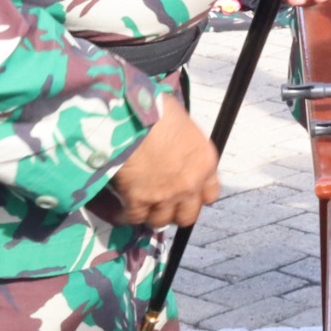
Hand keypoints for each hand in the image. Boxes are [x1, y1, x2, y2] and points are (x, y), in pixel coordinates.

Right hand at [107, 96, 220, 229]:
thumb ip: (184, 143)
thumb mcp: (182, 123)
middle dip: (175, 211)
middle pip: (187, 216)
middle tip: (162, 203)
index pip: (211, 194)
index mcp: (205, 163)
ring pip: (160, 221)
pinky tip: (120, 209)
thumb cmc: (157, 109)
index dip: (196, 195)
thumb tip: (174, 143)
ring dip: (150, 214)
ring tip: (140, 206)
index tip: (186, 192)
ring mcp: (165, 195)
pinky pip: (133, 218)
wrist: (132, 117)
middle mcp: (190, 184)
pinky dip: (125, 215)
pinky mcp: (139, 201)